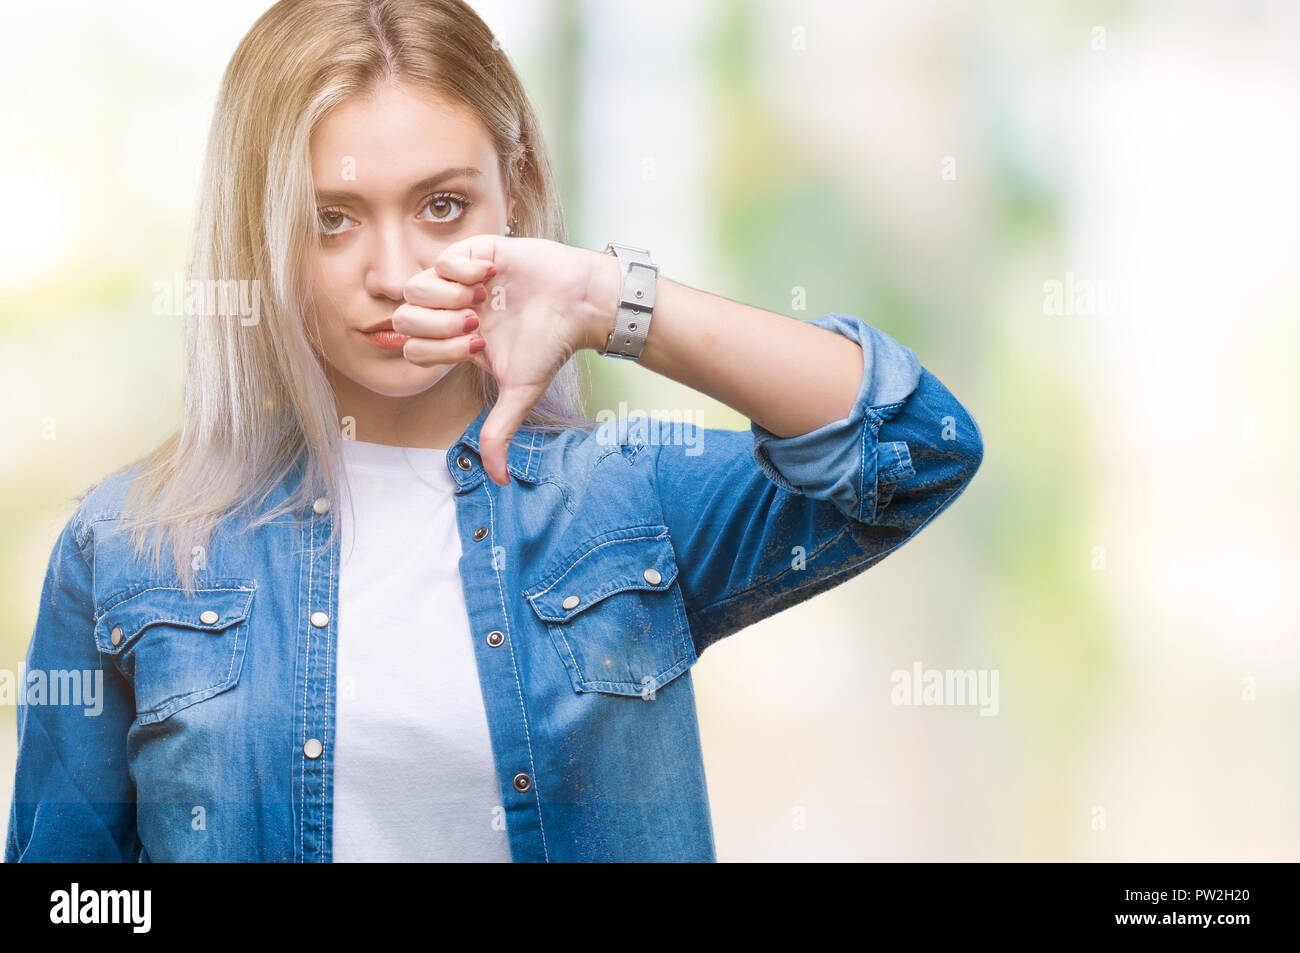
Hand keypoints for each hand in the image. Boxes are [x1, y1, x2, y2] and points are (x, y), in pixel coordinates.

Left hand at [397, 234, 616, 484]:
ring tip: (484, 298)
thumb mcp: (520, 392)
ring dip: (448, 296)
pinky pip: (442, 258)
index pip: (413, 349)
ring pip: (415, 287)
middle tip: (475, 323)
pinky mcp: (472, 251)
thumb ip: (498, 432)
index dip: (440, 351)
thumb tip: (497, 481)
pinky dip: (464, 270)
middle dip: (437, 326)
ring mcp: (458, 279)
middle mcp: (450, 309)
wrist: (579, 303)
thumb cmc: (551, 344)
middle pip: (404, 318)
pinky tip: (493, 275)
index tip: (478, 345)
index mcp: (453, 340)